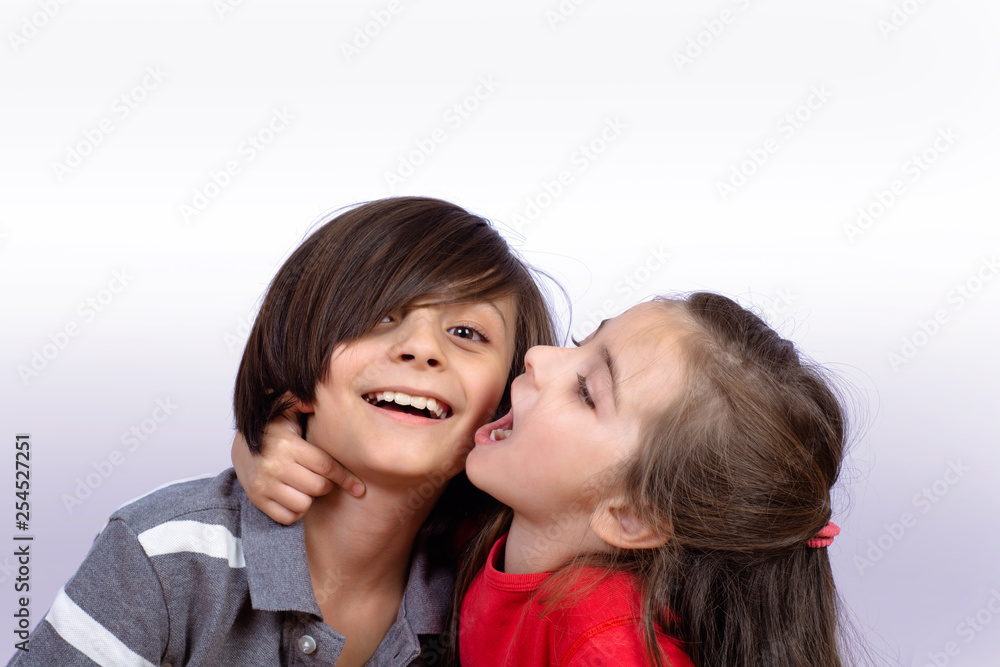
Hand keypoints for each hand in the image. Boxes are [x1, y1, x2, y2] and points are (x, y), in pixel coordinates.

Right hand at [231, 410, 364, 524]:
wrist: (240, 447)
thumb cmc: (272, 429)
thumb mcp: (285, 411)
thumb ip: (300, 401)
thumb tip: (312, 402)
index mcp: (287, 444)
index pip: (326, 466)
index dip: (346, 478)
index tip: (359, 487)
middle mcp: (274, 466)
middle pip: (318, 487)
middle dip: (327, 485)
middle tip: (324, 478)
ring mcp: (264, 485)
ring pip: (304, 504)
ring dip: (310, 498)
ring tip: (307, 485)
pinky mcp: (257, 500)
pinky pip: (288, 516)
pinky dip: (296, 511)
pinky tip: (295, 496)